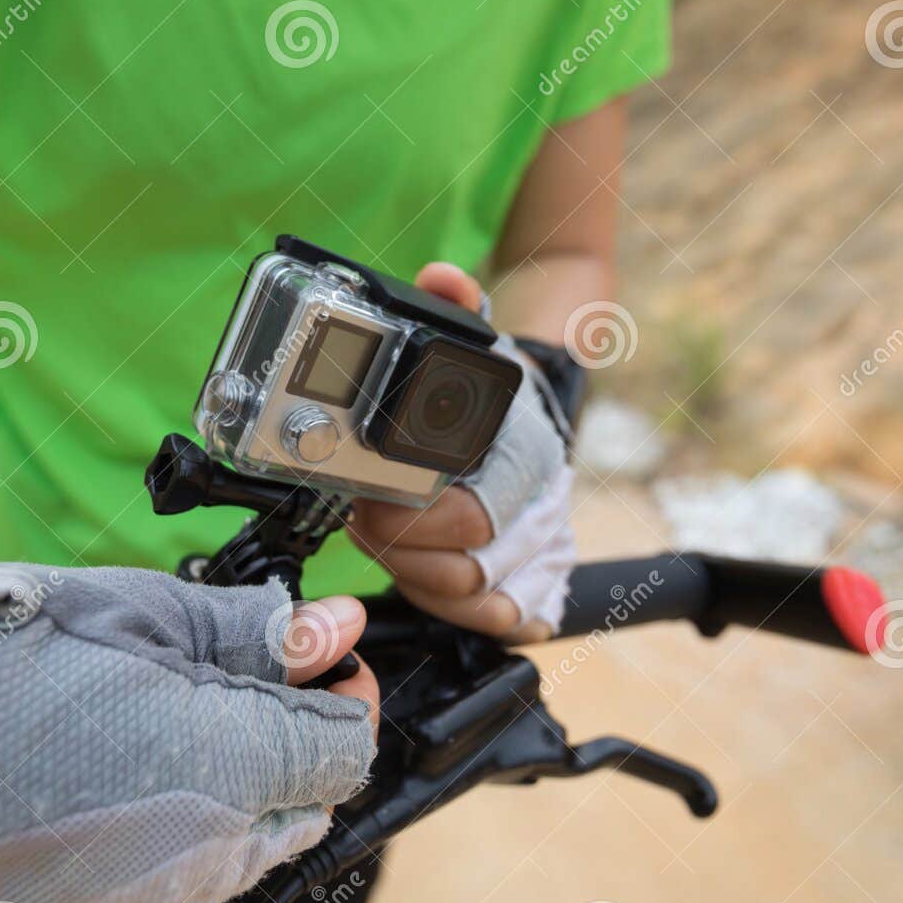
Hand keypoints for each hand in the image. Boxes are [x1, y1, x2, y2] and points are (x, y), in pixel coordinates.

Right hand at [0, 538, 378, 902]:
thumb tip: (335, 628)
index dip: (339, 696)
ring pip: (238, 856)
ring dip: (233, 796)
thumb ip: (252, 631)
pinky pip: (167, 886)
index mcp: (224, 769)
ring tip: (156, 725)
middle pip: (301, 810)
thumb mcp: (138, 611)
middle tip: (231, 685)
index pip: (344, 750)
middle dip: (291, 749)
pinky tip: (111, 779)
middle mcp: (195, 859)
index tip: (314, 662)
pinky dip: (168, 837)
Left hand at [349, 263, 575, 643]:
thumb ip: (454, 304)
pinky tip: (420, 575)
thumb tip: (443, 279)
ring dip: (416, 579)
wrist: (537, 414)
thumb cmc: (497, 388)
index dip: (407, 522)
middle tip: (359, 521)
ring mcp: (543, 554)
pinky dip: (454, 608)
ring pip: (478, 602)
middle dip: (398, 552)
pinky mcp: (537, 585)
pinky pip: (500, 623)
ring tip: (379, 542)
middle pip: (468, 571)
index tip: (363, 501)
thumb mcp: (476, 340)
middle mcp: (541, 513)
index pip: (472, 521)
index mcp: (527, 458)